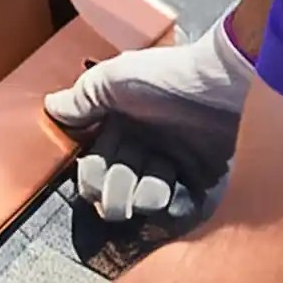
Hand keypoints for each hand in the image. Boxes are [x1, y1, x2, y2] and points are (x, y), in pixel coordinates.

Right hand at [44, 18, 254, 220]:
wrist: (230, 81)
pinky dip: (175, 206)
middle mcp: (142, 145)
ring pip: (144, 199)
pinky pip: (179, 204)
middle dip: (115, 193)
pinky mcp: (200, 175)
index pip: (93, 165)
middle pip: (115, 187)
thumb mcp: (115, 78)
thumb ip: (81, 97)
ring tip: (160, 183)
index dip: (91, 177)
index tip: (95, 176)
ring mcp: (172, 162)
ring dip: (147, 195)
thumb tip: (51, 108)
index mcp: (119, 125)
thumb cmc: (170, 75)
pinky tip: (176, 196)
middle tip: (124, 188)